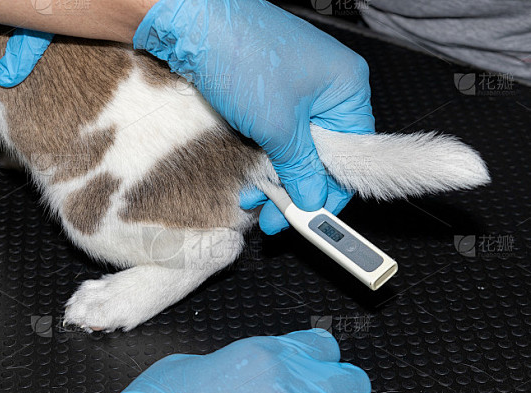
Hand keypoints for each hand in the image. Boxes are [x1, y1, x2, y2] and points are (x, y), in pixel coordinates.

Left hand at [134, 0, 374, 233]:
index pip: (351, 156)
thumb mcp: (277, 125)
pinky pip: (276, 135)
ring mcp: (296, 89)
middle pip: (322, 155)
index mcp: (346, 88)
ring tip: (253, 201)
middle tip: (275, 219)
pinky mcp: (269, 92)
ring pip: (295, 148)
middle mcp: (326, 87)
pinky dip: (263, 159)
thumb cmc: (241, 54)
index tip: (311, 220)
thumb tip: (311, 198)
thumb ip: (299, 168)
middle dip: (296, 190)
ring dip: (275, 179)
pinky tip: (249, 180)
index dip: (330, 192)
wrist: (191, 20)